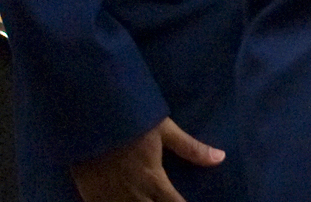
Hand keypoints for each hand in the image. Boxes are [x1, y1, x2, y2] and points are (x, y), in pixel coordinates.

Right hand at [70, 118, 224, 201]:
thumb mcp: (164, 130)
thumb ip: (191, 148)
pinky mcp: (92, 197)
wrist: (90, 118)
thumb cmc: (131, 121)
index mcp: (153, 180)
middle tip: (166, 200)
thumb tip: (220, 158)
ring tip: (150, 201)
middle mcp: (133, 194)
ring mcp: (110, 199)